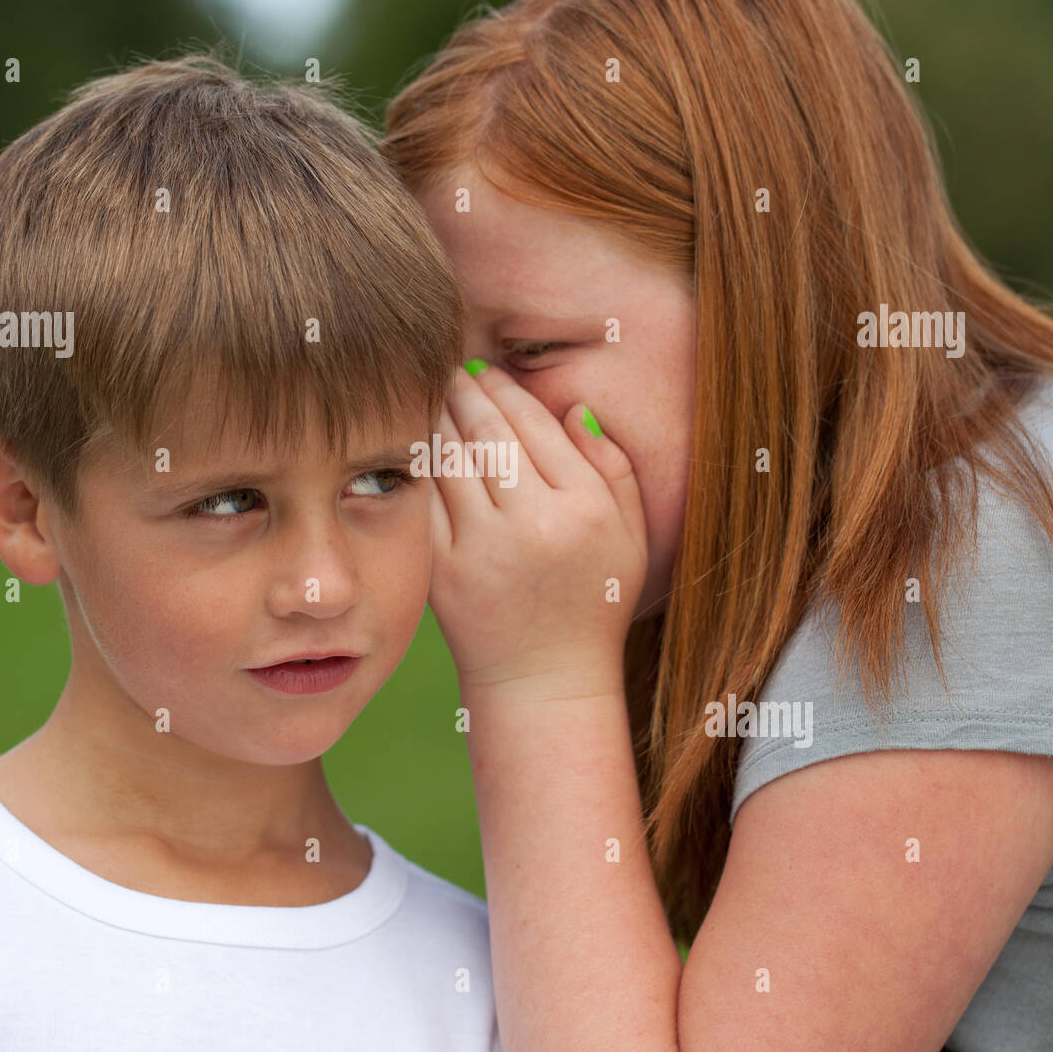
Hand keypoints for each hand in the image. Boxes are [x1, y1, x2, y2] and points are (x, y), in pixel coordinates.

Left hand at [427, 364, 647, 698]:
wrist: (544, 680)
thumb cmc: (593, 603)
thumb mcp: (630, 537)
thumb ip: (612, 467)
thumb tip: (574, 410)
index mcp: (585, 509)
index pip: (536, 425)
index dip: (506, 390)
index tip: (490, 372)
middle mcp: (536, 524)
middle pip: (490, 433)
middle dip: (468, 391)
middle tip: (455, 371)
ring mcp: (485, 548)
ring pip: (453, 458)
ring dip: (440, 417)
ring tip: (436, 395)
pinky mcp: (445, 570)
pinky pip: (430, 500)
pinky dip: (424, 465)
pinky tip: (422, 444)